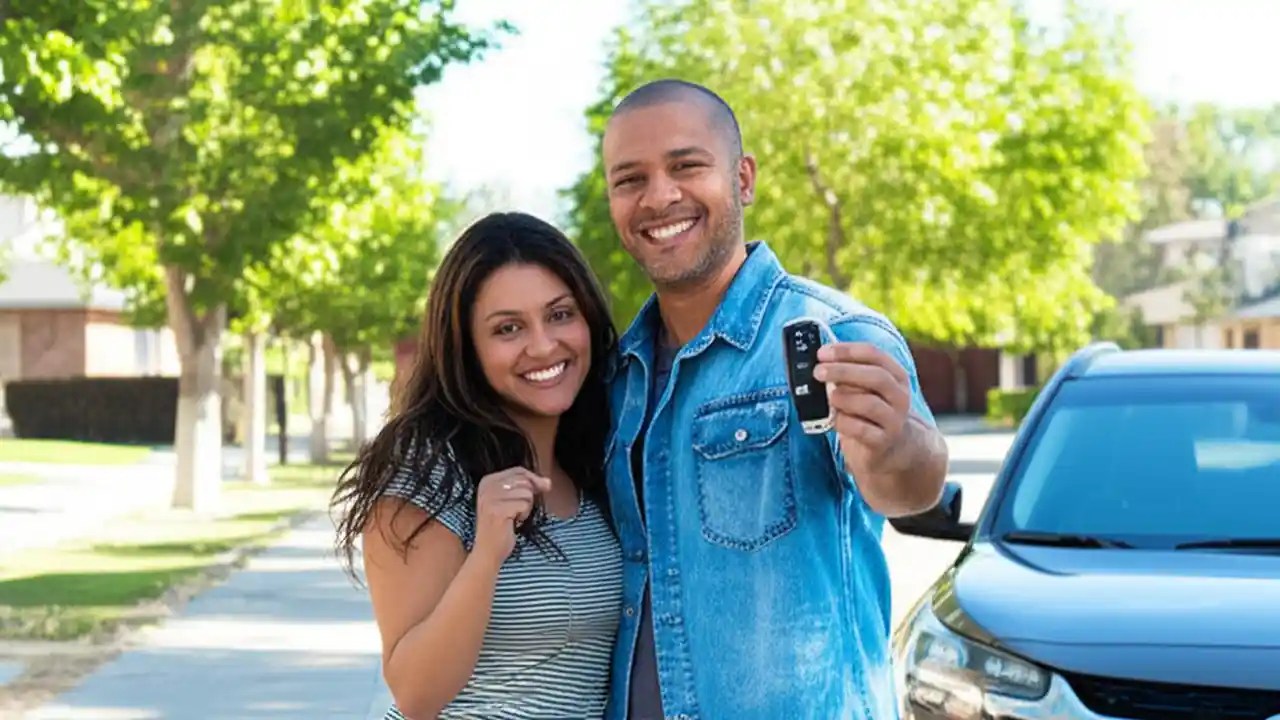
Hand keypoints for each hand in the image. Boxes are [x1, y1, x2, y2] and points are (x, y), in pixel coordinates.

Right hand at [471, 467, 551, 566]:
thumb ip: (527, 487)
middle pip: (524, 480)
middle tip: (519, 510)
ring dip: (526, 507)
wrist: (488, 551)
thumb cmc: (502, 526)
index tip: (542, 488)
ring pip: (526, 493)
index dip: (533, 478)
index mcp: (487, 481)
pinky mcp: (498, 510)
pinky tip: (514, 522)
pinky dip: (524, 514)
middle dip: (528, 496)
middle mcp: (487, 487)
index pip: (518, 470)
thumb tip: (548, 482)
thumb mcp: (510, 500)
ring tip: (514, 516)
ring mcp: (491, 498)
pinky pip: (524, 504)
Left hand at [813, 342, 912, 476]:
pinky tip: (836, 420)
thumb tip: (821, 361)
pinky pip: (861, 429)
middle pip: (876, 376)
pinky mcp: (883, 441)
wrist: (888, 447)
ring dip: (844, 398)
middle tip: (818, 372)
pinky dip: (843, 422)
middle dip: (843, 371)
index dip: (846, 351)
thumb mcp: (863, 388)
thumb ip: (847, 374)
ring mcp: (894, 420)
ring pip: (869, 403)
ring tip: (830, 398)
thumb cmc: (868, 411)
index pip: (874, 354)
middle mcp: (899, 396)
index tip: (822, 353)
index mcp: (896, 375)